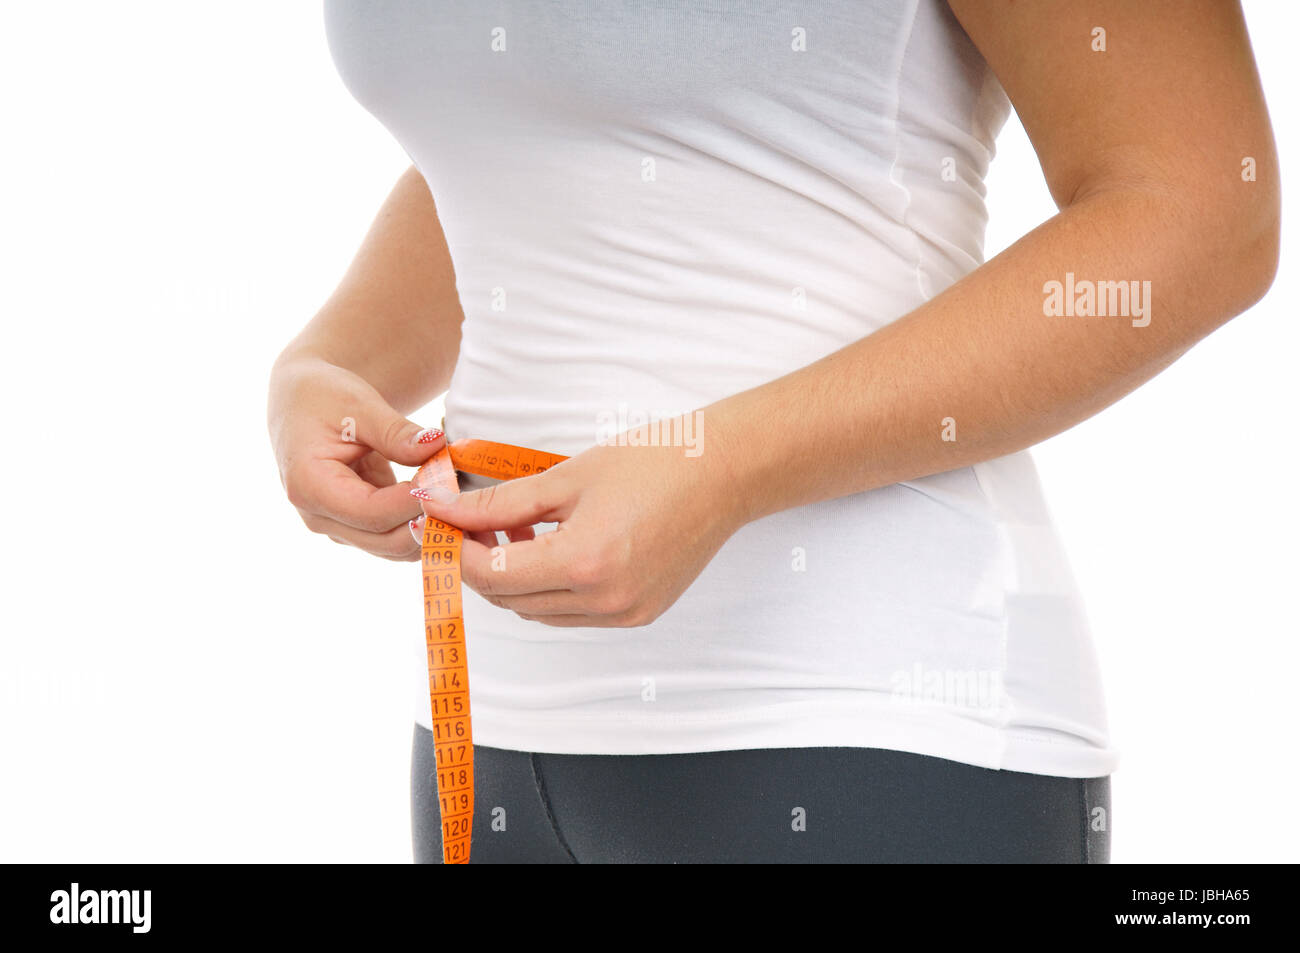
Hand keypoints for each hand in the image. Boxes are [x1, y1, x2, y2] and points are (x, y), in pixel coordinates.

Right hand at [268, 355, 445, 560]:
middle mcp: (319, 518)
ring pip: (396, 548)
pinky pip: (398, 539)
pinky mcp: (357, 528)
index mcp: (309, 487)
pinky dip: (426, 525)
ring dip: (433, 528)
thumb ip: (397, 432)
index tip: (450, 478)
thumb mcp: (360, 405)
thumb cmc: (325, 398)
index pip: (373, 512)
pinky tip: (452, 504)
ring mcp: (339, 528)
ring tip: (464, 497)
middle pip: (387, 541)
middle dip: (430, 520)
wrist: (304, 403)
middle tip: (466, 492)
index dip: (416, 501)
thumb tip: (438, 446)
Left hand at [413, 425, 747, 625]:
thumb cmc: (654, 462)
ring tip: (515, 529)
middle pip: (511, 598)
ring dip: (514, 578)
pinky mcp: (638, 613)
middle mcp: (604, 600)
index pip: (493, 575)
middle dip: (481, 563)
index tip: (440, 525)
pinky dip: (549, 587)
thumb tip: (446, 511)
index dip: (456, 552)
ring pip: (538, 611)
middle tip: (470, 522)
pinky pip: (572, 613)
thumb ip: (501, 501)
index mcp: (584, 562)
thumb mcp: (567, 475)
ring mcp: (624, 613)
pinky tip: (551, 546)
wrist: (725, 474)